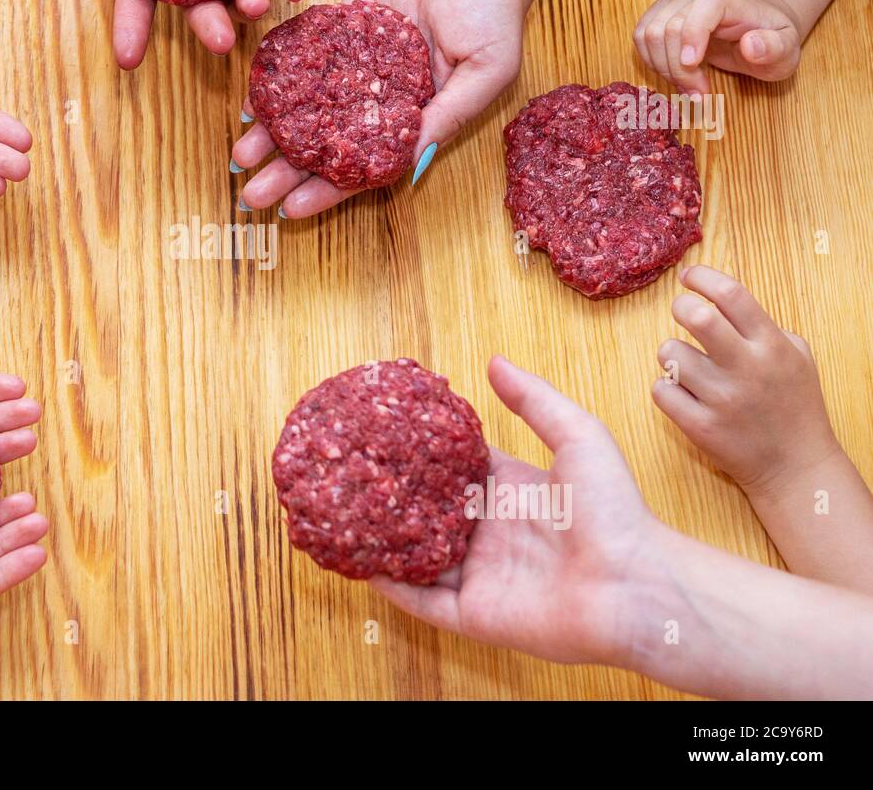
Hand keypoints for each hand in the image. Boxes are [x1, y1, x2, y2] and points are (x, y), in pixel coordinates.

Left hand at [230, 0, 525, 217]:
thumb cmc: (494, 12)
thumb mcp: (486, 71)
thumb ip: (447, 115)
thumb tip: (412, 163)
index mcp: (412, 120)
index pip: (363, 167)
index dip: (328, 190)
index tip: (292, 209)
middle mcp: (378, 101)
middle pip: (325, 146)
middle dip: (287, 171)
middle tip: (250, 192)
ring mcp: (356, 66)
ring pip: (306, 108)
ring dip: (273, 133)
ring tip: (241, 153)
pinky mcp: (341, 28)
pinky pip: (303, 59)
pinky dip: (277, 81)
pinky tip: (250, 102)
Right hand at [370, 356, 663, 667]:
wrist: (635, 587)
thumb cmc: (616, 513)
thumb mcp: (578, 437)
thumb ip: (534, 400)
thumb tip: (494, 361)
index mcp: (509, 491)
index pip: (452, 468)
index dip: (420, 452)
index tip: (384, 431)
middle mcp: (488, 532)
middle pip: (427, 511)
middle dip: (391, 494)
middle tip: (349, 470)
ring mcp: (479, 574)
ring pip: (416, 555)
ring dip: (383, 538)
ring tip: (341, 514)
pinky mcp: (473, 613)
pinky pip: (422, 600)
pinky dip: (392, 584)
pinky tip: (360, 563)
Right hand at [633, 0, 801, 95]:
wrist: (757, 25)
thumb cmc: (771, 39)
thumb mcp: (787, 49)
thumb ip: (775, 48)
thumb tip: (750, 45)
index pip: (703, 6)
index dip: (692, 35)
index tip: (694, 66)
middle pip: (668, 28)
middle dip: (678, 69)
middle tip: (699, 94)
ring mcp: (674, 2)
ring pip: (648, 34)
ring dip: (662, 68)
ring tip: (688, 86)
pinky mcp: (659, 14)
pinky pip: (640, 38)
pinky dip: (652, 62)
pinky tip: (675, 74)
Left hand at [651, 265, 840, 492]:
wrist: (795, 466)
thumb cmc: (793, 405)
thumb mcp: (796, 357)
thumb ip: (763, 327)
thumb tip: (721, 300)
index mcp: (771, 346)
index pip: (731, 295)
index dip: (702, 278)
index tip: (688, 277)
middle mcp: (747, 369)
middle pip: (697, 317)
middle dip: (680, 306)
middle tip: (682, 312)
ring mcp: (722, 399)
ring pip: (669, 353)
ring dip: (671, 354)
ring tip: (687, 366)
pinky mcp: (700, 426)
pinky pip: (660, 390)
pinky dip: (666, 388)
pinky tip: (684, 394)